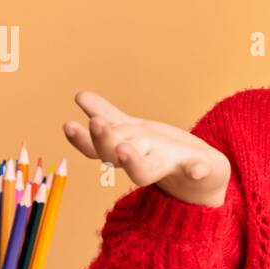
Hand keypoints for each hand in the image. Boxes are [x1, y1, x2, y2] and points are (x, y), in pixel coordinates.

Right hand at [63, 90, 230, 205]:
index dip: (82, 139)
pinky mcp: (197, 168)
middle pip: (115, 156)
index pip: (97, 147)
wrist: (201, 173)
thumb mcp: (135, 131)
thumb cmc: (162, 152)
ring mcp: (168, 165)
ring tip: (124, 149)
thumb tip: (80, 96)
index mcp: (126, 152)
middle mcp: (142, 162)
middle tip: (95, 124)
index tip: (68, 125)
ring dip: (134, 161)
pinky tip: (198, 169)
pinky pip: (196, 170)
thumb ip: (109, 116)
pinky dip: (197, 171)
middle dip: (104, 141)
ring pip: (146, 169)